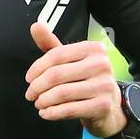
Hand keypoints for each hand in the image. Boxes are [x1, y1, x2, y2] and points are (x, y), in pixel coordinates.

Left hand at [24, 22, 126, 138]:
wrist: (110, 105)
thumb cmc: (86, 79)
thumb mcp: (70, 60)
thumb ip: (51, 44)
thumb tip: (36, 26)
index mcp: (92, 48)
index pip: (56, 55)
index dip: (37, 68)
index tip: (29, 78)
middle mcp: (101, 64)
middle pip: (57, 74)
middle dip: (37, 86)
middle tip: (31, 94)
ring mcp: (104, 85)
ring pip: (61, 93)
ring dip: (44, 100)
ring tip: (39, 103)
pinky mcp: (103, 105)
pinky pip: (70, 109)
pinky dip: (52, 112)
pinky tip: (46, 112)